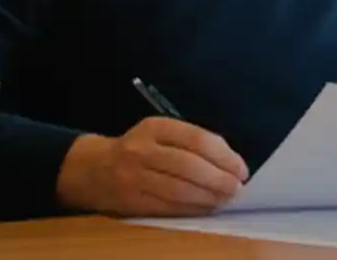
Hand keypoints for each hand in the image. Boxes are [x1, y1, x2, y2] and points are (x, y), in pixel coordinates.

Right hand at [56, 117, 247, 216]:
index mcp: (155, 127)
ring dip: (208, 198)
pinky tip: (206, 209)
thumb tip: (231, 163)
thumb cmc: (140, 149)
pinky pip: (167, 207)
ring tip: (225, 200)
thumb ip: (192, 143)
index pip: (197, 139)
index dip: (224, 156)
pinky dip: (191, 209)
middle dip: (219, 180)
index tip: (242, 169)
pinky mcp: (129, 201)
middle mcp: (142, 150)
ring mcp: (133, 176)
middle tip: (237, 189)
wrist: (94, 169)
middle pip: (189, 166)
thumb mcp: (161, 134)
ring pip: (179, 189)